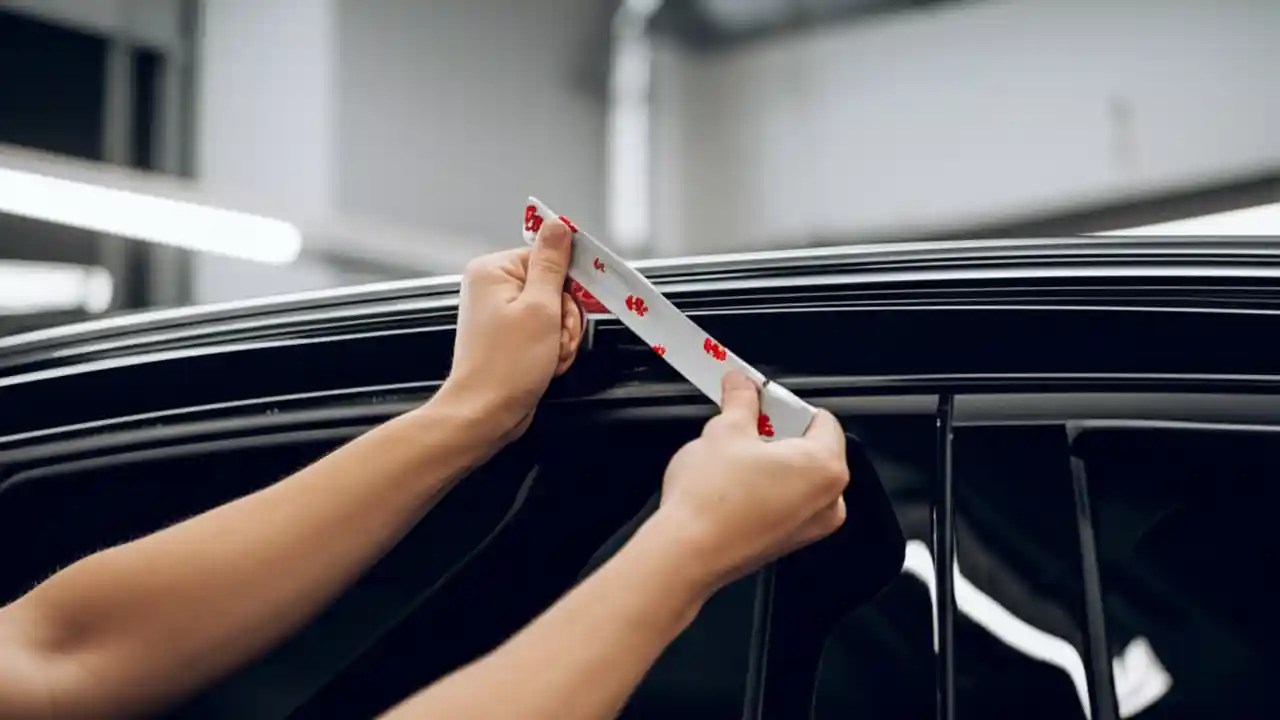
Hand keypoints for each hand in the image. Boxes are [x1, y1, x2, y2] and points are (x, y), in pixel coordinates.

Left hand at [438, 218, 584, 441]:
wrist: (486, 413)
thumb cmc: (506, 366)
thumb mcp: (540, 307)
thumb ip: (552, 263)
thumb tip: (558, 225)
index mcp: (494, 270)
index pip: (549, 256)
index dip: (570, 282)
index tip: (576, 304)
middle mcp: (493, 287)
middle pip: (556, 285)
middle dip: (566, 316)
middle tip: (556, 336)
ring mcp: (502, 313)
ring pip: (556, 312)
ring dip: (562, 336)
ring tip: (549, 354)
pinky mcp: (511, 336)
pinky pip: (547, 332)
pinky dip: (553, 348)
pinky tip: (546, 363)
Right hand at [654, 372, 848, 589]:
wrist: (686, 554)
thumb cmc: (710, 502)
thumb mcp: (725, 431)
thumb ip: (740, 401)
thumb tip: (741, 385)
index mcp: (825, 468)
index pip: (821, 420)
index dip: (786, 406)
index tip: (759, 402)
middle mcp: (827, 501)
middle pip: (811, 449)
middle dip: (777, 434)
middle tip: (743, 427)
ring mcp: (809, 526)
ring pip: (796, 477)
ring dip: (770, 462)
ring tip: (733, 457)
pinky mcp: (786, 540)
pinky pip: (785, 501)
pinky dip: (765, 488)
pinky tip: (733, 484)